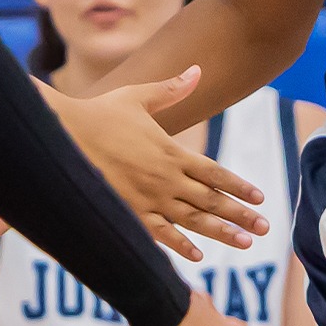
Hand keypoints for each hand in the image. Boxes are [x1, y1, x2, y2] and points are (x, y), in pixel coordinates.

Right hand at [46, 66, 269, 261]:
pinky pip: (158, 233)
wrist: (61, 136)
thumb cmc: (100, 113)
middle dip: (240, 215)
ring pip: (191, 220)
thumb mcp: (139, 96)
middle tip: (264, 229)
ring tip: (244, 244)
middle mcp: (165, 178)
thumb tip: (197, 70)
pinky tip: (197, 255)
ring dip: (220, 233)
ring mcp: (147, 198)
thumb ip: (171, 89)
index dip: (239, 186)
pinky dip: (179, 245)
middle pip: (211, 200)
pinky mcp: (127, 212)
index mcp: (172, 152)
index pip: (215, 173)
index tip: (260, 198)